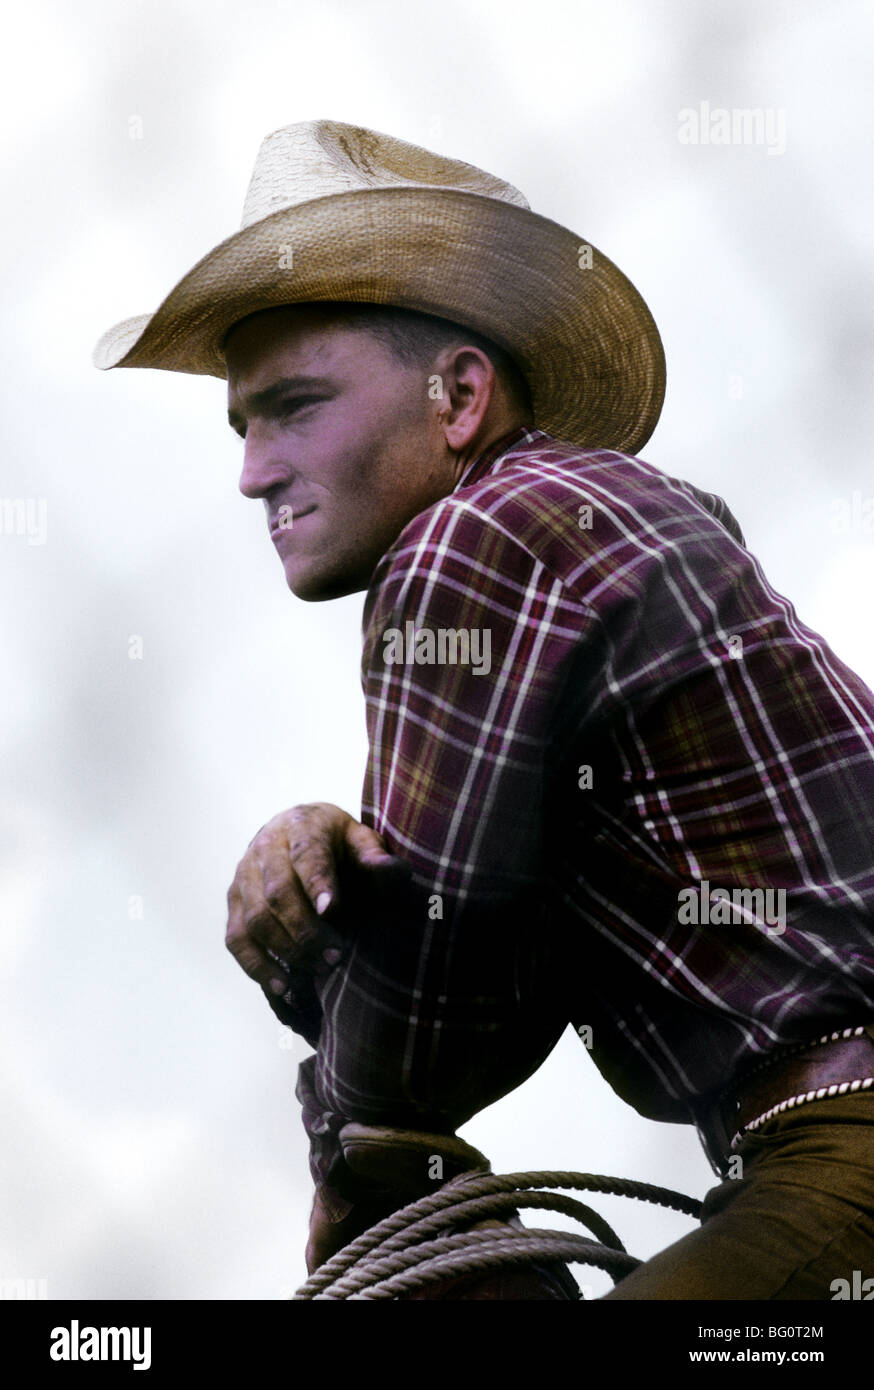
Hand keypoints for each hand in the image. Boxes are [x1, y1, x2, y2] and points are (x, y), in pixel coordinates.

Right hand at [225, 802, 407, 1018]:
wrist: (293, 831)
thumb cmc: (335, 842)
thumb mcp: (359, 838)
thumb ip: (374, 854)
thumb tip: (392, 870)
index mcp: (300, 826)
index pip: (306, 854)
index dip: (316, 883)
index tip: (331, 910)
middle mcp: (265, 848)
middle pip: (277, 892)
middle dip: (306, 929)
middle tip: (334, 956)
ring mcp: (244, 876)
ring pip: (256, 919)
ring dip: (286, 950)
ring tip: (319, 970)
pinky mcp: (233, 902)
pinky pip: (237, 939)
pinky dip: (257, 966)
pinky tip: (284, 985)